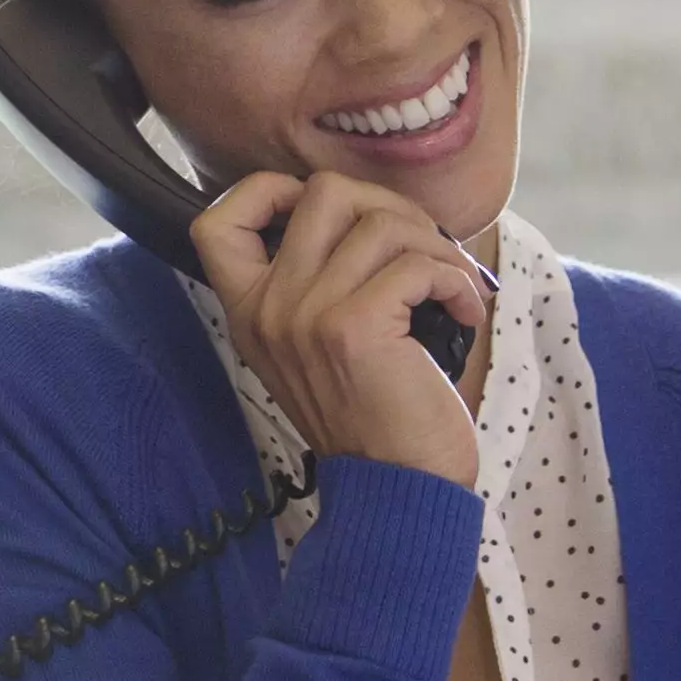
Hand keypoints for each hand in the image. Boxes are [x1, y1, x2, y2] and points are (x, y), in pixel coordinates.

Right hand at [191, 170, 490, 489]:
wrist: (397, 490)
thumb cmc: (377, 416)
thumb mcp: (318, 348)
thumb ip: (316, 284)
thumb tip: (371, 213)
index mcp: (250, 311)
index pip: (217, 220)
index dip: (269, 190)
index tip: (327, 216)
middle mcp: (268, 309)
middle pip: (322, 191)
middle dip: (389, 207)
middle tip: (420, 252)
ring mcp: (305, 316)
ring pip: (380, 221)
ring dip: (435, 247)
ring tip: (452, 287)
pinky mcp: (353, 328)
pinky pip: (416, 264)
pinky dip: (455, 279)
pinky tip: (463, 309)